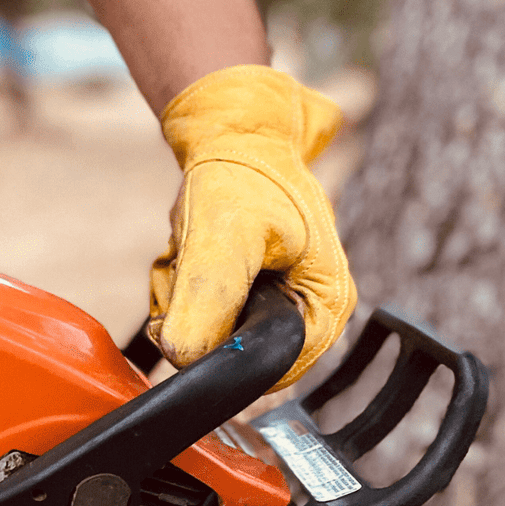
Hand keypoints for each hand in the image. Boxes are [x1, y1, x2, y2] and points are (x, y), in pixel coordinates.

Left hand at [149, 65, 356, 389]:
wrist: (230, 132)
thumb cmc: (242, 176)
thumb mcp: (222, 238)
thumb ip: (207, 301)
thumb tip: (186, 359)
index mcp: (325, 304)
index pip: (270, 372)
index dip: (221, 358)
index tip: (186, 322)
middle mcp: (306, 310)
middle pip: (234, 354)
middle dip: (195, 320)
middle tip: (182, 271)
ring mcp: (275, 300)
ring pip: (209, 336)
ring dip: (180, 300)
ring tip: (186, 252)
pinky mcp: (245, 290)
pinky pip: (198, 314)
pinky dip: (179, 288)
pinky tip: (185, 254)